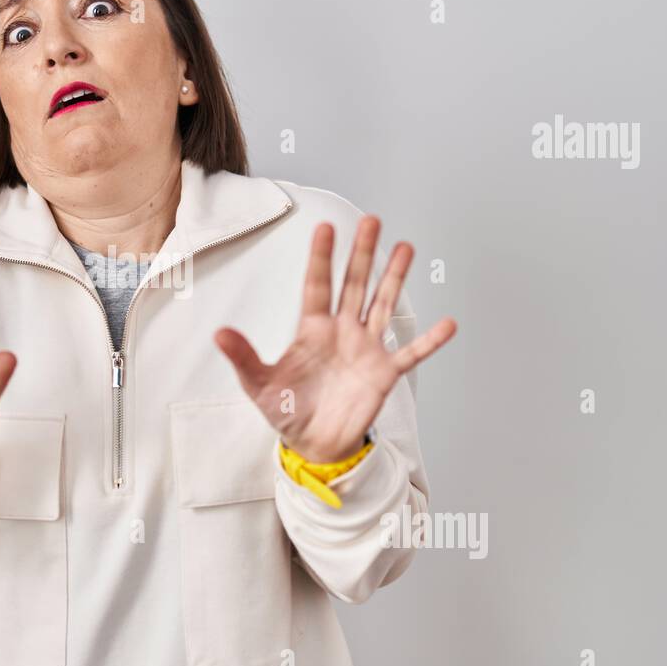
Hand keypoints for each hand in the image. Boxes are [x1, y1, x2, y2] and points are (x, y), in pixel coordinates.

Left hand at [214, 216, 456, 463]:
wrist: (314, 444)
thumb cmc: (287, 410)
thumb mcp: (259, 385)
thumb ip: (243, 357)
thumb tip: (218, 333)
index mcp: (312, 329)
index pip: (317, 285)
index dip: (322, 258)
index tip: (325, 227)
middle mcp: (342, 331)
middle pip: (354, 284)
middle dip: (362, 253)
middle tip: (372, 221)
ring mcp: (366, 349)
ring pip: (383, 305)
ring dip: (394, 277)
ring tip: (406, 247)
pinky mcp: (384, 373)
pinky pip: (411, 354)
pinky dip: (429, 341)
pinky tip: (448, 323)